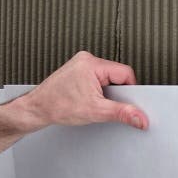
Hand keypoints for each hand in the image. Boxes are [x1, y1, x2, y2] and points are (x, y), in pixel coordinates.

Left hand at [12, 51, 148, 131]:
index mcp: (92, 64)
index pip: (125, 73)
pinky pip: (98, 79)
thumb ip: (122, 113)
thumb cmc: (57, 106)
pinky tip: (89, 100)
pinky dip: (99, 92)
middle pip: (117, 75)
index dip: (129, 90)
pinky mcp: (78, 71)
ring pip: (108, 78)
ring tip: (94, 102)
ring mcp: (81, 64)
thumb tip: (140, 117)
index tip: (126, 103)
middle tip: (106, 104)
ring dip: (107, 93)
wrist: (37, 109)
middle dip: (117, 93)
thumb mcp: (96, 111)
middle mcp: (86, 60)